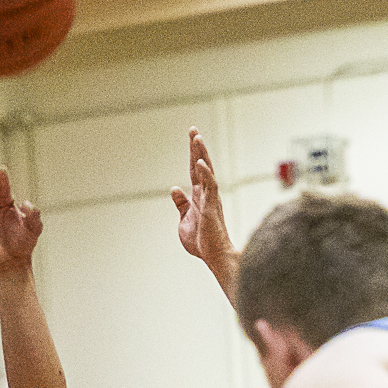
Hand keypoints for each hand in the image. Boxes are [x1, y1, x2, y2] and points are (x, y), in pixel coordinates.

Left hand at [169, 128, 237, 273]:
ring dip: (201, 155)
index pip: (195, 170)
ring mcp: (210, 199)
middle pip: (201, 165)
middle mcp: (207, 194)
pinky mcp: (212, 208)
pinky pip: (210, 188)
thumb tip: (174, 189)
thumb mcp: (184, 219)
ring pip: (207, 172)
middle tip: (193, 129)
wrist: (213, 257)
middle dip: (197, 147)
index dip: (193, 153)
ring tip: (197, 138)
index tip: (192, 136)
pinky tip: (200, 163)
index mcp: (200, 196)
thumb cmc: (202, 241)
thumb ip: (181, 204)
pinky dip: (205, 175)